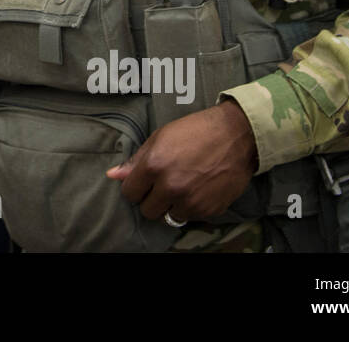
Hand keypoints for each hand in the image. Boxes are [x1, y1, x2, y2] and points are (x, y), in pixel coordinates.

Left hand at [105, 100, 256, 223]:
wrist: (236, 135)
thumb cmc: (195, 131)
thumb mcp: (160, 138)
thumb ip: (136, 160)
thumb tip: (113, 175)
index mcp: (154, 166)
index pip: (130, 193)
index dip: (135, 187)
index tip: (144, 182)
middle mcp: (171, 187)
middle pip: (147, 210)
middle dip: (152, 199)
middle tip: (163, 184)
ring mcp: (191, 201)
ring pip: (168, 217)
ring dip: (172, 205)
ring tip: (182, 186)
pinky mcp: (209, 210)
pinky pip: (190, 217)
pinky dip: (191, 207)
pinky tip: (198, 189)